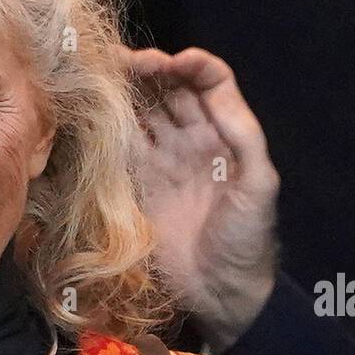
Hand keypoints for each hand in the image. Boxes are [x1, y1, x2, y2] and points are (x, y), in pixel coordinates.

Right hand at [124, 46, 279, 349]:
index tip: (171, 63)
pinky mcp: (136, 186)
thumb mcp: (260, 183)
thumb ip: (242, 134)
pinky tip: (94, 112)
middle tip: (122, 61)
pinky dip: (108, 128)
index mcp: (225, 134)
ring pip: (141, 114)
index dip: (190, 65)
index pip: (208, 82)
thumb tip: (210, 87)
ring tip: (102, 75)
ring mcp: (161, 162)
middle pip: (168, 91)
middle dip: (148, 70)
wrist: (221, 293)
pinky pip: (120, 148)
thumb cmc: (247, 239)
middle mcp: (191, 141)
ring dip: (124, 92)